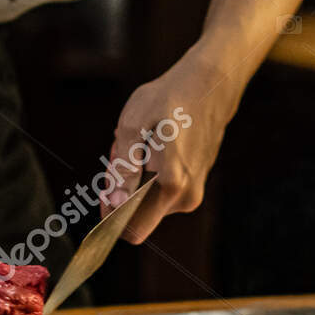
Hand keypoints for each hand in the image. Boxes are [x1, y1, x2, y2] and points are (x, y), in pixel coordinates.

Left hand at [104, 46, 246, 243]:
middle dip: (122, 190)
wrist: (210, 84)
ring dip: (134, 178)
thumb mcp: (133, 126)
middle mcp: (185, 197)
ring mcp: (193, 192)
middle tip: (120, 154)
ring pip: (148, 200)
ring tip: (138, 144)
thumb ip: (123, 169)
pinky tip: (152, 145)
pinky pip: (161, 189)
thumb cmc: (169, 99)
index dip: (112, 217)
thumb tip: (115, 201)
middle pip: (137, 213)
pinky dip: (149, 173)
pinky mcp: (195, 183)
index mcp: (170, 186)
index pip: (133, 230)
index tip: (104, 190)